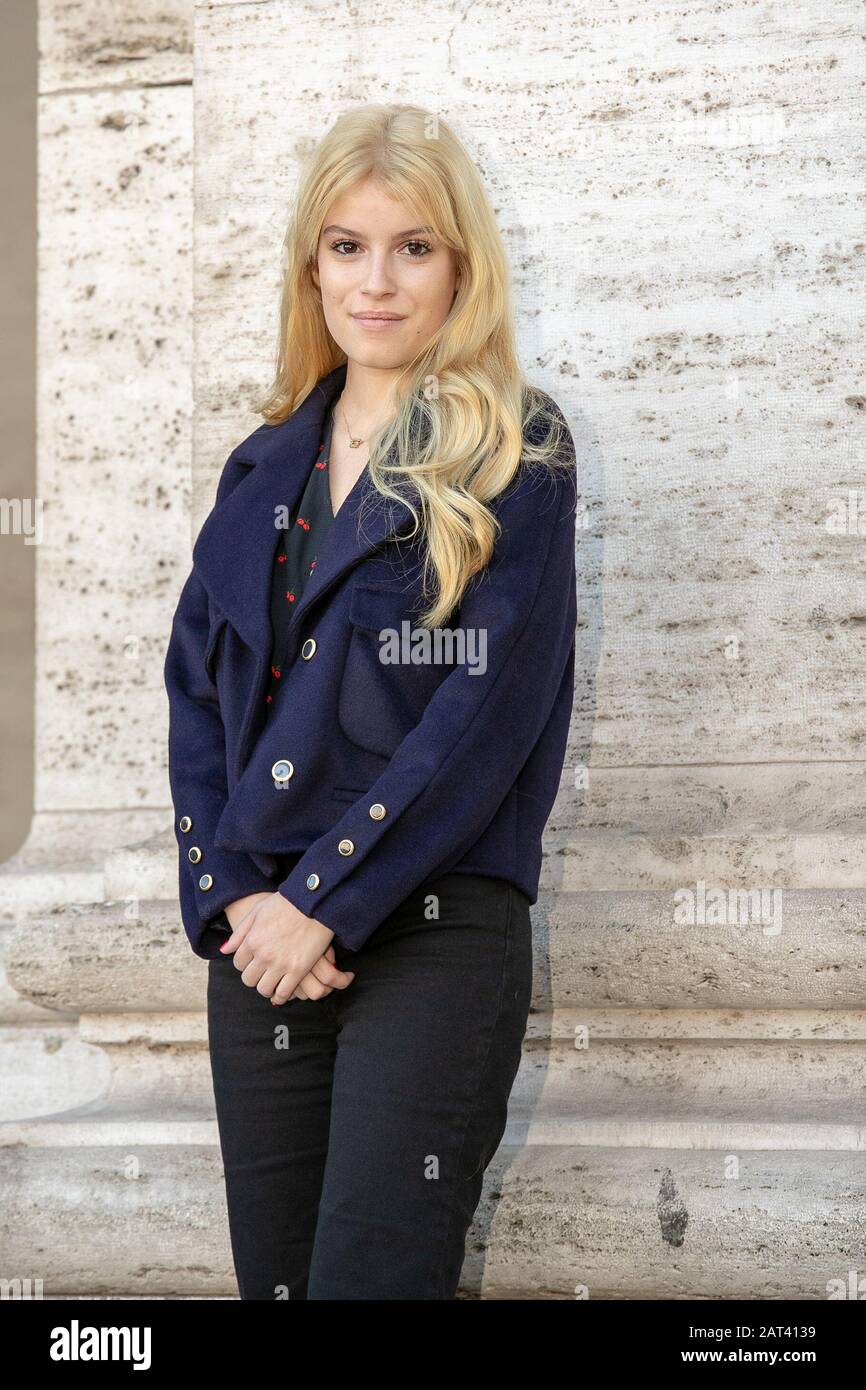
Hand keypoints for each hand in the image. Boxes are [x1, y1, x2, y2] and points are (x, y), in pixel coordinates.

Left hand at [219, 890, 354, 1003]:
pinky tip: (283, 991)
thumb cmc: (285, 903)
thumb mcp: (257, 911)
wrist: (313, 902)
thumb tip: (224, 950)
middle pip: (249, 979)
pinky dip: (281, 996)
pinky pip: (284, 993)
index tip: (254, 961)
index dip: (245, 964)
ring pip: (264, 989)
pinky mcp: (298, 970)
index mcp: (251, 941)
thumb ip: (240, 932)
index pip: (238, 964)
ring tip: (273, 981)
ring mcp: (280, 964)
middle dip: (254, 977)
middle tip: (263, 972)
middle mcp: (263, 955)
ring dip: (266, 987)